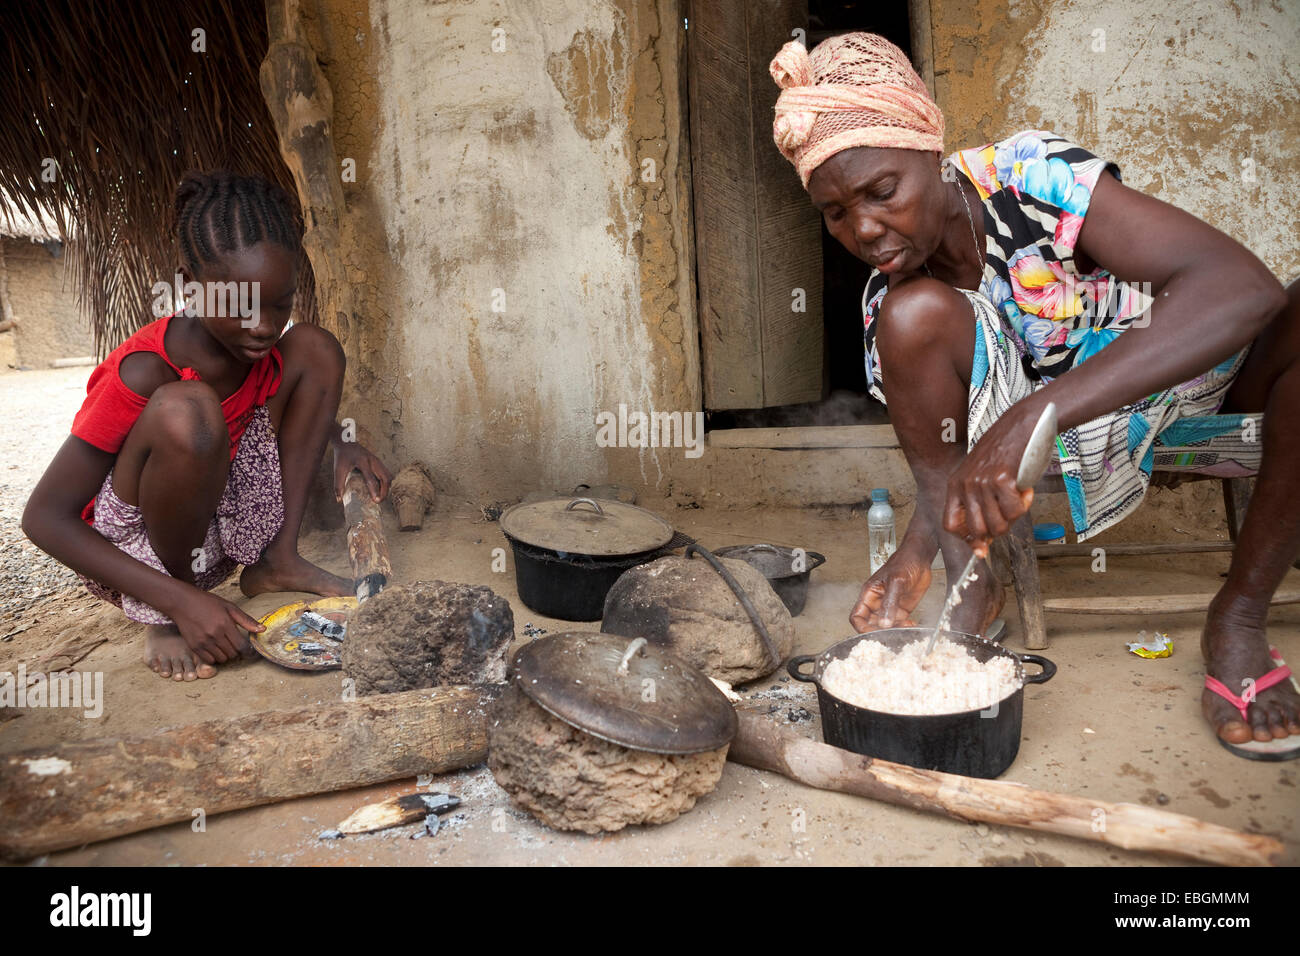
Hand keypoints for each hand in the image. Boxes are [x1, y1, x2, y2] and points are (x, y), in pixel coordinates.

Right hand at [170, 589, 265, 663]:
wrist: (182, 603)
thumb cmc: (208, 603)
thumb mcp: (229, 607)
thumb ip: (246, 620)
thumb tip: (263, 629)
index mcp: (225, 624)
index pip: (241, 646)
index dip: (248, 651)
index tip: (249, 650)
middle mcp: (214, 635)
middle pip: (233, 654)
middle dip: (237, 650)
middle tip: (234, 642)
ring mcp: (203, 642)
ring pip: (222, 659)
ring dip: (226, 655)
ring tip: (224, 644)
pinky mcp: (194, 647)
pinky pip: (209, 660)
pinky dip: (215, 657)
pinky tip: (215, 648)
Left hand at [333, 440, 392, 501]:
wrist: (346, 442)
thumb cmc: (342, 456)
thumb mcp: (338, 469)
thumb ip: (338, 484)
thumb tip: (339, 500)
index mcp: (363, 462)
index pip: (371, 478)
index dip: (374, 490)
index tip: (376, 500)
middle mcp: (373, 461)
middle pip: (385, 478)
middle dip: (384, 491)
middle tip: (379, 501)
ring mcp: (377, 461)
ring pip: (388, 476)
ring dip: (387, 487)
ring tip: (381, 497)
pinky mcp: (378, 461)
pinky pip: (387, 473)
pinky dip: (386, 482)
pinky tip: (382, 489)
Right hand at [849, 542, 932, 632]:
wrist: (921, 558)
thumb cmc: (904, 562)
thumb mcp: (896, 581)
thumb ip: (889, 603)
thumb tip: (884, 623)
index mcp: (869, 594)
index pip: (857, 616)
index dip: (861, 627)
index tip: (872, 635)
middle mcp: (877, 602)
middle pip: (870, 624)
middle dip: (880, 632)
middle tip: (892, 634)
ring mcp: (889, 607)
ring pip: (885, 626)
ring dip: (894, 630)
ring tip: (905, 627)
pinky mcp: (901, 609)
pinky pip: (899, 623)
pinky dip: (904, 627)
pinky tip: (912, 625)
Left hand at [944, 402, 1037, 557]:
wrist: (1020, 425)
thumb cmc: (1003, 452)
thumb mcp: (979, 476)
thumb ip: (978, 505)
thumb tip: (981, 545)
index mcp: (955, 485)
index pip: (950, 525)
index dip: (967, 538)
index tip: (983, 542)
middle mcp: (965, 485)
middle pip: (979, 530)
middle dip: (999, 530)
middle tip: (1010, 514)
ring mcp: (982, 482)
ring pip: (999, 524)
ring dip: (1014, 516)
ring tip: (1018, 497)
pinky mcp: (1002, 479)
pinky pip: (1015, 510)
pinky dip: (1025, 503)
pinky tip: (1025, 489)